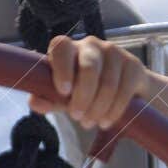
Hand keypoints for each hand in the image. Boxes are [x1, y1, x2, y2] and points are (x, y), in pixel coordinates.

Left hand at [29, 35, 155, 130]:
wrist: (126, 92)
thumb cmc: (87, 91)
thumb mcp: (65, 98)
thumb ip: (49, 99)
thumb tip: (34, 103)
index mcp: (69, 49)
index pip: (61, 47)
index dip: (62, 68)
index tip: (63, 91)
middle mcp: (91, 45)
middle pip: (88, 67)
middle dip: (83, 97)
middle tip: (77, 118)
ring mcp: (114, 53)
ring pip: (107, 83)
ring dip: (98, 109)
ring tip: (91, 122)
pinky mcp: (133, 65)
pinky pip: (123, 90)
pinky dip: (114, 110)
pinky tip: (106, 121)